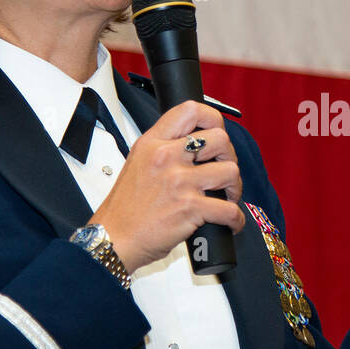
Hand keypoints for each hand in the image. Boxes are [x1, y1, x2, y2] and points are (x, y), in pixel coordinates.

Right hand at [89, 100, 245, 270]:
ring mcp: (179, 181)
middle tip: (223, 171)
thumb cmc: (125, 209)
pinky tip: (230, 222)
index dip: (213, 118)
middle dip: (229, 157)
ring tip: (227, 197)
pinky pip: (229, 209)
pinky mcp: (190, 207)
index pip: (190, 110)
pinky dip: (236, 220)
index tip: (217, 132)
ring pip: (230, 171)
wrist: (113, 238)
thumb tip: (196, 146)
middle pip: (220, 139)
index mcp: (153, 143)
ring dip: (234, 187)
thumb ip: (163, 149)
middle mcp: (167, 157)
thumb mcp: (137, 163)